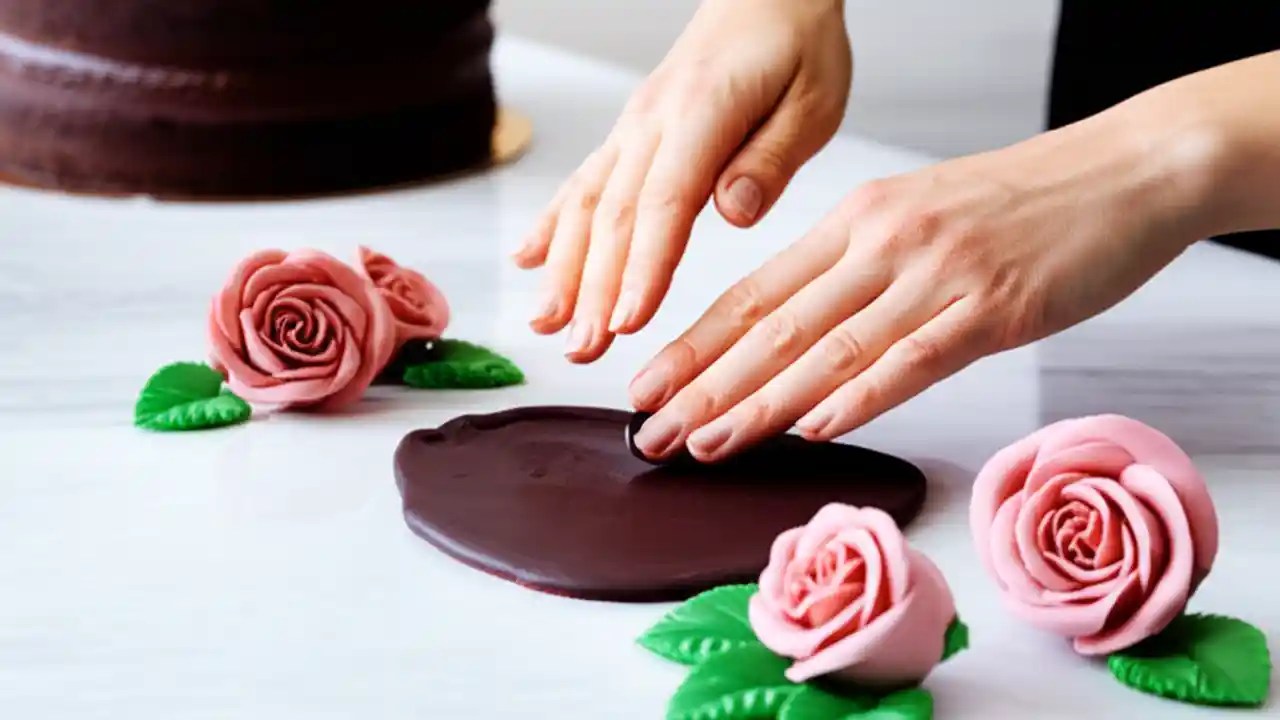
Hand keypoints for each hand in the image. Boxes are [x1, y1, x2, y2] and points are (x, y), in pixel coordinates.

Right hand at [513, 0, 851, 362]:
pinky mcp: (628, 135)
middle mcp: (653, 121)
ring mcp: (632, 128)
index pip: (665, 202)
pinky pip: (581, 182)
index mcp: (702, 113)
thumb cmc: (797, 47)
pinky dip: (552, 225)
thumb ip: (769, 160)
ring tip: (546, 323)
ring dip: (564, 268)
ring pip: (586, 203)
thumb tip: (733, 213)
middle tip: (583, 347)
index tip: (628, 320)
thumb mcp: (812, 102)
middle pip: (614, 214)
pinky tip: (529, 261)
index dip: (643, 266)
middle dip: (594, 287)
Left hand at [627, 109, 1218, 461]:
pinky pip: (913, 358)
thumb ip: (855, 274)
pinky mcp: (993, 306)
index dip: (695, 344)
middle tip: (652, 432)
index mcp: (856, 221)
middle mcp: (883, 244)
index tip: (646, 386)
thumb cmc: (1018, 204)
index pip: (754, 292)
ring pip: (829, 349)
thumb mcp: (918, 220)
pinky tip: (814, 428)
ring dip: (760, 404)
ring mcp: (936, 275)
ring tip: (707, 443)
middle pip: (774, 327)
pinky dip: (859, 397)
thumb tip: (795, 341)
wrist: (1122, 172)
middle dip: (704, 386)